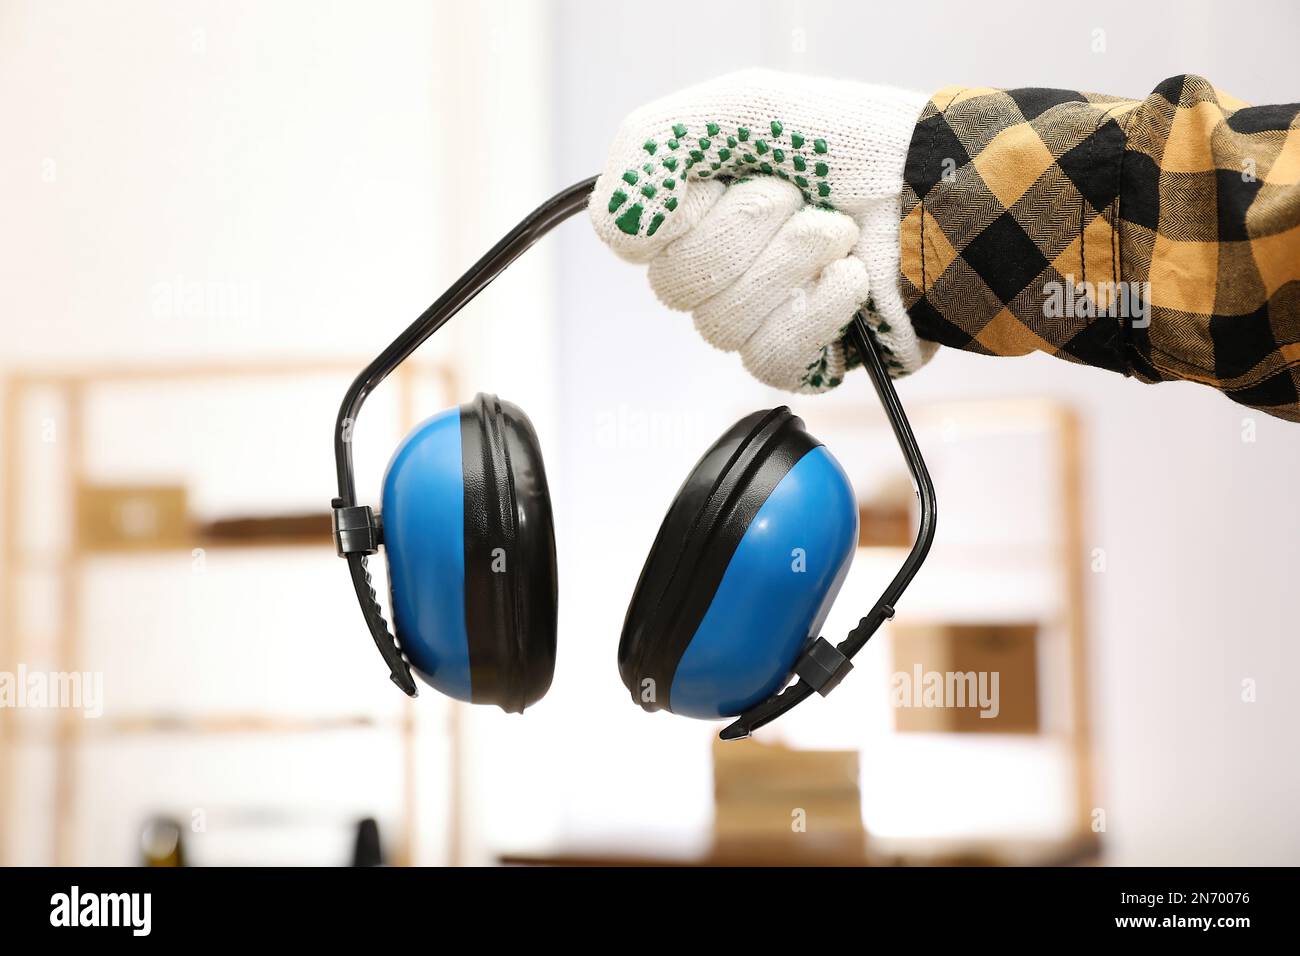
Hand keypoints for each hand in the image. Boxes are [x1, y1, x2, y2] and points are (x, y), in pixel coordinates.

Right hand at [589, 69, 936, 390]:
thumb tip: (622, 223)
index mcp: (687, 207)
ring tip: (837, 232)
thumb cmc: (849, 147)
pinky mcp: (792, 358)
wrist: (939, 191)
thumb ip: (658, 145)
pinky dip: (818, 309)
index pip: (625, 234)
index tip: (724, 178)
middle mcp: (707, 266)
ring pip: (722, 323)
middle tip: (801, 197)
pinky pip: (770, 356)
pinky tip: (849, 278)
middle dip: (750, 227)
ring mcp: (748, 317)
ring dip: (792, 262)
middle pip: (675, 284)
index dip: (675, 210)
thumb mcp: (747, 107)